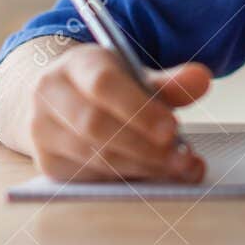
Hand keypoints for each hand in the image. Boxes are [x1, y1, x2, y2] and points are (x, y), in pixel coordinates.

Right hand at [27, 45, 210, 182]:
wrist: (56, 97)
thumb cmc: (103, 84)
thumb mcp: (132, 73)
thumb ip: (168, 81)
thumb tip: (202, 79)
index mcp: (75, 65)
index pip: (103, 85)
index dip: (138, 109)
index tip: (173, 128)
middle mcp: (49, 97)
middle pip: (96, 126)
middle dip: (144, 146)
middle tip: (183, 158)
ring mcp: (43, 133)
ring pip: (95, 157)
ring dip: (142, 167)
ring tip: (180, 169)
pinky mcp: (49, 164)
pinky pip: (92, 177)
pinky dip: (129, 179)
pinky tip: (158, 178)